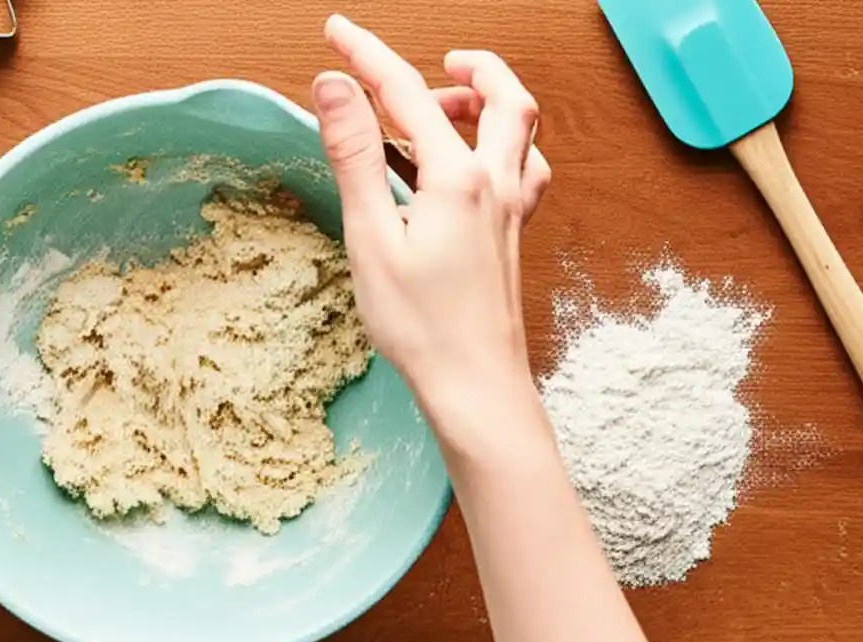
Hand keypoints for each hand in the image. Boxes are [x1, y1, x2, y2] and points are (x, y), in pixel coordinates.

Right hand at [312, 15, 550, 403]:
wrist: (476, 386)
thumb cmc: (421, 325)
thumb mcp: (371, 238)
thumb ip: (355, 156)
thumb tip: (335, 88)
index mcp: (456, 179)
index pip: (406, 93)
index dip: (367, 56)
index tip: (336, 31)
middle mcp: (495, 184)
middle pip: (503, 97)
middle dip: (470, 66)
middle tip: (434, 62)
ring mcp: (512, 211)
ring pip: (524, 130)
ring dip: (493, 101)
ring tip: (448, 105)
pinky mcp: (514, 236)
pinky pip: (526, 170)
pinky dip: (506, 146)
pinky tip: (477, 165)